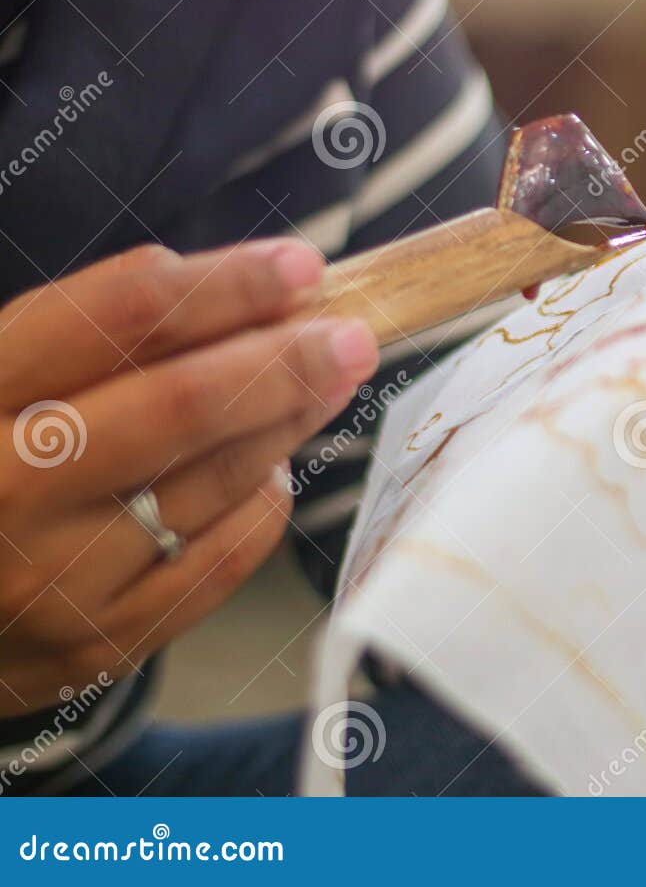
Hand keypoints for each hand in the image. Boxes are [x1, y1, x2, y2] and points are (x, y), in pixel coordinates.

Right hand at [0, 240, 378, 712]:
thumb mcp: (4, 378)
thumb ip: (103, 335)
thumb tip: (254, 290)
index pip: (117, 318)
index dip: (224, 284)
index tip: (298, 264)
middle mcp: (7, 488)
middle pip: (181, 405)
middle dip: (284, 361)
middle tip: (350, 335)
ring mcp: (55, 576)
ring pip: (218, 479)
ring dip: (291, 418)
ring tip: (329, 378)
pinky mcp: (102, 642)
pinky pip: (224, 556)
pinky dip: (264, 499)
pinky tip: (270, 466)